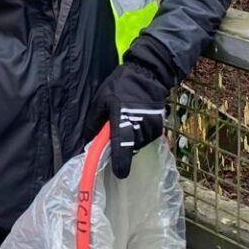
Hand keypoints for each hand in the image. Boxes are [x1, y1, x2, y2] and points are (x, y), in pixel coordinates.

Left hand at [86, 39, 175, 178]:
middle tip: (116, 133)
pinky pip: (146, 138)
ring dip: (131, 140)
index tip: (119, 174)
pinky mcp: (158, 127)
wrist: (148, 75)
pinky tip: (136, 120)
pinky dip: (140, 134)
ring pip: (138, 144)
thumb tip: (89, 139)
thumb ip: (95, 121)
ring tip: (127, 122)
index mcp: (122, 122)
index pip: (121, 149)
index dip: (120, 163)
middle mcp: (139, 129)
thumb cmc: (121, 86)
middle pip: (129, 149)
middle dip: (122, 147)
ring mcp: (151, 129)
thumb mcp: (101, 100)